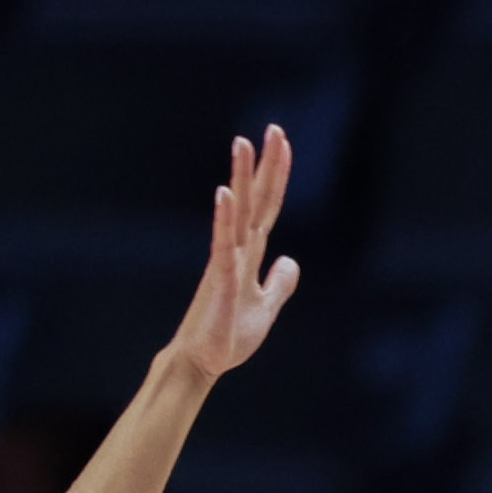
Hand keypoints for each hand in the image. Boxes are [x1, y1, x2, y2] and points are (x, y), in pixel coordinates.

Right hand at [165, 127, 302, 380]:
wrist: (201, 364)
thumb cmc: (227, 336)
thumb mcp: (266, 309)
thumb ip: (279, 284)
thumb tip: (290, 261)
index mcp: (249, 254)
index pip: (267, 206)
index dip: (276, 175)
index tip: (281, 141)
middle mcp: (237, 251)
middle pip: (256, 201)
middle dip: (264, 165)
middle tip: (271, 128)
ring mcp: (226, 264)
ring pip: (237, 214)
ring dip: (240, 178)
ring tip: (241, 143)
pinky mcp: (220, 283)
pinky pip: (224, 246)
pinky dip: (225, 219)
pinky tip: (226, 195)